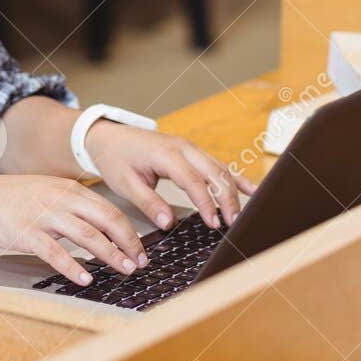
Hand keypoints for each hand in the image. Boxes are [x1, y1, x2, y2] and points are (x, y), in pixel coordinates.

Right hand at [0, 175, 147, 285]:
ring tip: (122, 270)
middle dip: (127, 243)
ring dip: (109, 255)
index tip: (140, 251)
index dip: (129, 232)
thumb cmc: (13, 199)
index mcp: (70, 190)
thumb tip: (103, 229)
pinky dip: (73, 266)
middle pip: (105, 220)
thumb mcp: (49, 193)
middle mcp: (61, 200)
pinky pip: (55, 252)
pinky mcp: (27, 232)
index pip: (110, 210)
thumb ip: (74, 207)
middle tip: (139, 263)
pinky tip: (85, 278)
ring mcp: (44, 215)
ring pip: (86, 235)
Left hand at [83, 123, 256, 230]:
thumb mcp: (125, 184)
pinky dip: (234, 177)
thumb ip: (148, 203)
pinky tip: (250, 189)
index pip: (193, 181)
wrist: (110, 137)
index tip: (213, 224)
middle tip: (233, 223)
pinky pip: (218, 164)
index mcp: (166, 154)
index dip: (206, 203)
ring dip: (232, 191)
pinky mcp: (192, 152)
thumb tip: (168, 223)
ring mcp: (190, 148)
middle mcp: (183, 147)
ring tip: (239, 215)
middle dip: (227, 199)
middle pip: (214, 173)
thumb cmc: (116, 158)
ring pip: (220, 168)